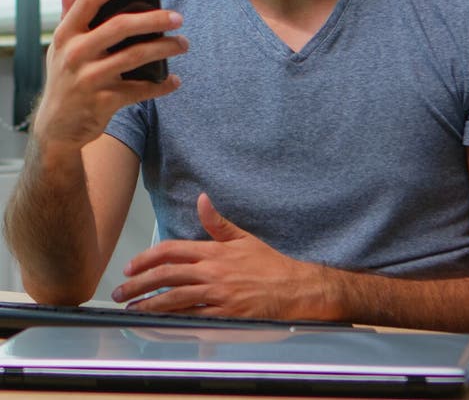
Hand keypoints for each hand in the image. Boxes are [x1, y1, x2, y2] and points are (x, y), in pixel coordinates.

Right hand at [34, 0, 186, 149]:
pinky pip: (141, 89)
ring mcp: (90, 78)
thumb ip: (67, 15)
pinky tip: (174, 80)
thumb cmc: (62, 80)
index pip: (89, 0)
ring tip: (182, 44)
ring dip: (165, 49)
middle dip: (154, 19)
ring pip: (136, 56)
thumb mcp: (58, 47)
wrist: (56, 128)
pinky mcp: (105, 100)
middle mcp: (76, 53)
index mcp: (66, 35)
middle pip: (121, 26)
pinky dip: (161, 84)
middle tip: (178, 18)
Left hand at [112, 193, 332, 319]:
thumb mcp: (242, 238)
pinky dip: (174, 321)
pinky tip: (159, 324)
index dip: (147, 258)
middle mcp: (212, 272)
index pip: (172, 250)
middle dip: (139, 283)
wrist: (292, 288)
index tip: (130, 266)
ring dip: (150, 305)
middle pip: (167, 275)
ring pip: (175, 299)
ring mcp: (217, 295)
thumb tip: (202, 199)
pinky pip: (193, 318)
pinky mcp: (224, 315)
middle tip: (120, 291)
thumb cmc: (267, 264)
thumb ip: (217, 222)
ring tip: (132, 309)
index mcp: (213, 252)